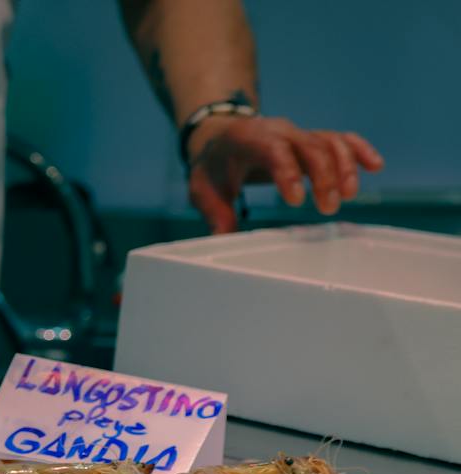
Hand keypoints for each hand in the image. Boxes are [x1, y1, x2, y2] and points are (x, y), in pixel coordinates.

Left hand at [186, 116, 383, 233]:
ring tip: (348, 197)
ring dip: (344, 167)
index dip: (288, 172)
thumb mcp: (202, 189)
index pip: (274, 150)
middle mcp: (278, 131)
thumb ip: (215, 213)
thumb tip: (223, 239)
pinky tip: (375, 166)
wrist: (219, 137)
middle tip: (328, 209)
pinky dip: (358, 150)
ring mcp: (298, 133)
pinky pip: (340, 139)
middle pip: (310, 145)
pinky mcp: (312, 138)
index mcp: (248, 139)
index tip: (297, 201)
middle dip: (324, 176)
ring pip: (329, 141)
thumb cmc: (213, 165)